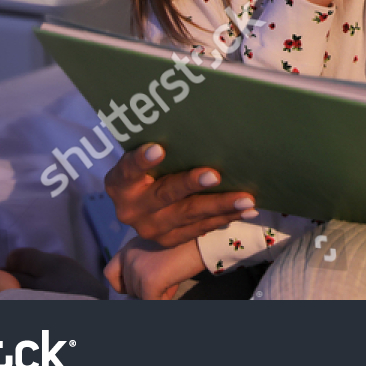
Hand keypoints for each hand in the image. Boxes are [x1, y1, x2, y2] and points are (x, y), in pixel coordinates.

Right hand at [103, 142, 257, 247]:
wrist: (141, 208)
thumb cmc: (151, 170)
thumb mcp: (146, 159)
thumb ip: (163, 149)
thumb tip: (199, 125)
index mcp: (120, 182)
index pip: (129, 168)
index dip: (142, 160)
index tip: (159, 148)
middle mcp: (131, 208)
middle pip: (165, 194)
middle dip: (191, 184)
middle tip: (215, 175)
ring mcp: (150, 228)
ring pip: (188, 214)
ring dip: (220, 205)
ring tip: (246, 199)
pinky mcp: (168, 240)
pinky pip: (199, 228)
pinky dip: (224, 218)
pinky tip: (246, 211)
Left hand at [104, 236, 203, 299]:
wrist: (203, 239)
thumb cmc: (186, 244)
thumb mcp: (157, 253)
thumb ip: (144, 268)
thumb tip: (139, 297)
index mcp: (129, 247)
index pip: (110, 273)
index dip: (123, 284)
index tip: (138, 287)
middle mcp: (128, 256)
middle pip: (129, 289)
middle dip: (147, 290)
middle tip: (168, 279)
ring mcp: (136, 269)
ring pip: (140, 297)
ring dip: (157, 294)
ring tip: (173, 277)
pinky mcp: (148, 281)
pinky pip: (151, 303)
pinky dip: (163, 300)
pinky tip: (174, 287)